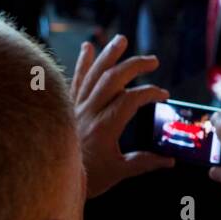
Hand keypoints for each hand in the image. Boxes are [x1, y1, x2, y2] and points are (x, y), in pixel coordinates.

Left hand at [70, 35, 172, 197]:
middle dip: (135, 65)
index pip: (131, 99)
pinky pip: (74, 80)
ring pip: (93, 74)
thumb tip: (170, 161)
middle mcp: (89, 111)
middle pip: (114, 79)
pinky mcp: (66, 107)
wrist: (50, 180)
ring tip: (121, 39)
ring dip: (109, 55)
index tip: (163, 95)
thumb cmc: (86, 178)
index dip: (150, 93)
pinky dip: (81, 63)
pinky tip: (88, 47)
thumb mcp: (118, 173)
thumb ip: (144, 163)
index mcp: (105, 126)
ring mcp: (75, 107)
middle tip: (153, 60)